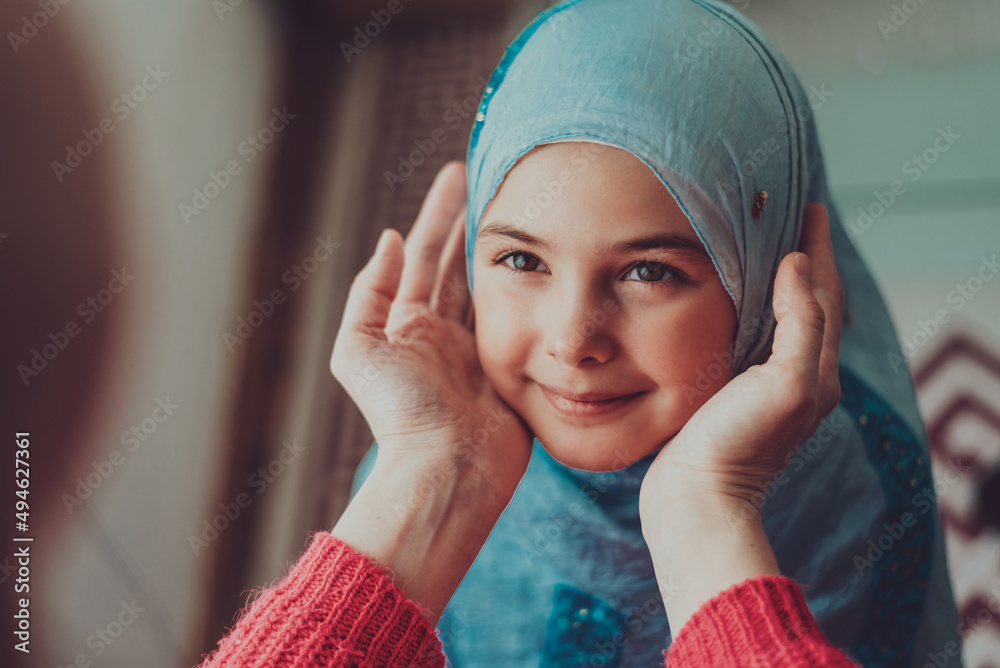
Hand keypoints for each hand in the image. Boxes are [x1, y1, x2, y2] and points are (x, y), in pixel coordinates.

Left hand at [328, 161, 533, 624]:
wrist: (448, 469)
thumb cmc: (401, 413)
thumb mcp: (361, 350)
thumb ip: (371, 293)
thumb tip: (390, 240)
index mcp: (409, 324)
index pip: (427, 254)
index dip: (441, 213)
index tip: (458, 174)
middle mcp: (445, 332)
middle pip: (463, 263)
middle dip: (475, 221)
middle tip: (495, 179)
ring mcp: (481, 349)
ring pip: (495, 286)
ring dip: (504, 249)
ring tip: (522, 210)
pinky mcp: (512, 369)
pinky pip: (524, 321)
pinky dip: (532, 291)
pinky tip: (547, 264)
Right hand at [638, 203, 844, 631]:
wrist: (696, 501)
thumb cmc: (736, 445)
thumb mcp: (783, 384)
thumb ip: (800, 324)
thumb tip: (796, 266)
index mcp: (816, 370)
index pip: (825, 294)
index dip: (820, 249)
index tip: (809, 208)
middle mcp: (798, 376)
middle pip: (811, 304)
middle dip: (806, 260)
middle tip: (786, 220)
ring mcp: (765, 387)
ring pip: (782, 320)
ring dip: (779, 282)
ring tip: (760, 249)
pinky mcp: (734, 396)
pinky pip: (753, 338)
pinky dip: (752, 309)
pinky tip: (729, 303)